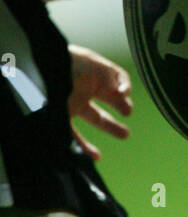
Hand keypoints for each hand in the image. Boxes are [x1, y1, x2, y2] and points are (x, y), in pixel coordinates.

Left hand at [67, 44, 131, 159]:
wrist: (30, 71)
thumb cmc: (59, 60)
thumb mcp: (86, 61)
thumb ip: (106, 72)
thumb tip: (121, 90)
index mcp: (92, 72)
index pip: (116, 79)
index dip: (124, 85)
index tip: (123, 93)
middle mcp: (84, 88)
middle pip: (109, 99)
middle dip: (122, 106)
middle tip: (127, 112)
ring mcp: (73, 104)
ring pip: (96, 118)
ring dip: (111, 126)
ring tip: (125, 134)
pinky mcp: (60, 119)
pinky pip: (75, 136)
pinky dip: (85, 147)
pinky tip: (96, 155)